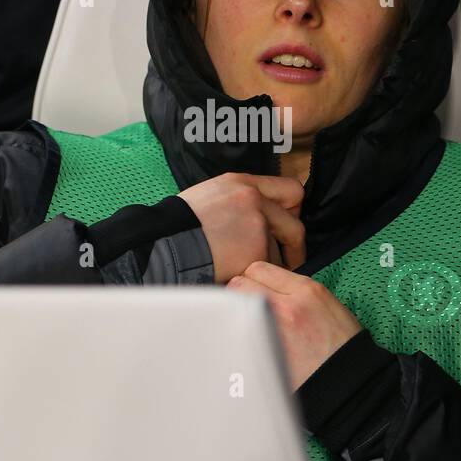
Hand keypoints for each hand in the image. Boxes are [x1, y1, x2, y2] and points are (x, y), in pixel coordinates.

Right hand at [178, 172, 304, 282]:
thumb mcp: (212, 193)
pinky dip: (254, 276)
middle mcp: (255, 202)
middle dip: (293, 246)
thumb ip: (243, 197)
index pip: (292, 190)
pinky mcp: (254, 255)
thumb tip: (264, 211)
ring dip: (266, 263)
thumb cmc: (181, 222)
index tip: (289, 222)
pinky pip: (265, 270)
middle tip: (289, 257)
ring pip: (278, 254)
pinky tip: (234, 273)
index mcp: (244, 183)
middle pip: (295, 227)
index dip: (294, 209)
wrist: (164, 242)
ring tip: (240, 265)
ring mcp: (257, 229)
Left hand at [227, 261, 360, 389]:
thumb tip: (269, 287)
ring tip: (248, 323)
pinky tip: (249, 341)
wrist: (347, 378)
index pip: (258, 268)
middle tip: (247, 306)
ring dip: (237, 313)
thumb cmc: (341, 343)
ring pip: (234, 309)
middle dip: (240, 294)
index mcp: (305, 290)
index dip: (254, 278)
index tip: (255, 288)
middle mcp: (286, 306)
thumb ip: (296, 291)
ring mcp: (271, 330)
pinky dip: (239, 335)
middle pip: (239, 285)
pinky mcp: (262, 352)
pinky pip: (237, 334)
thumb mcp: (328, 303)